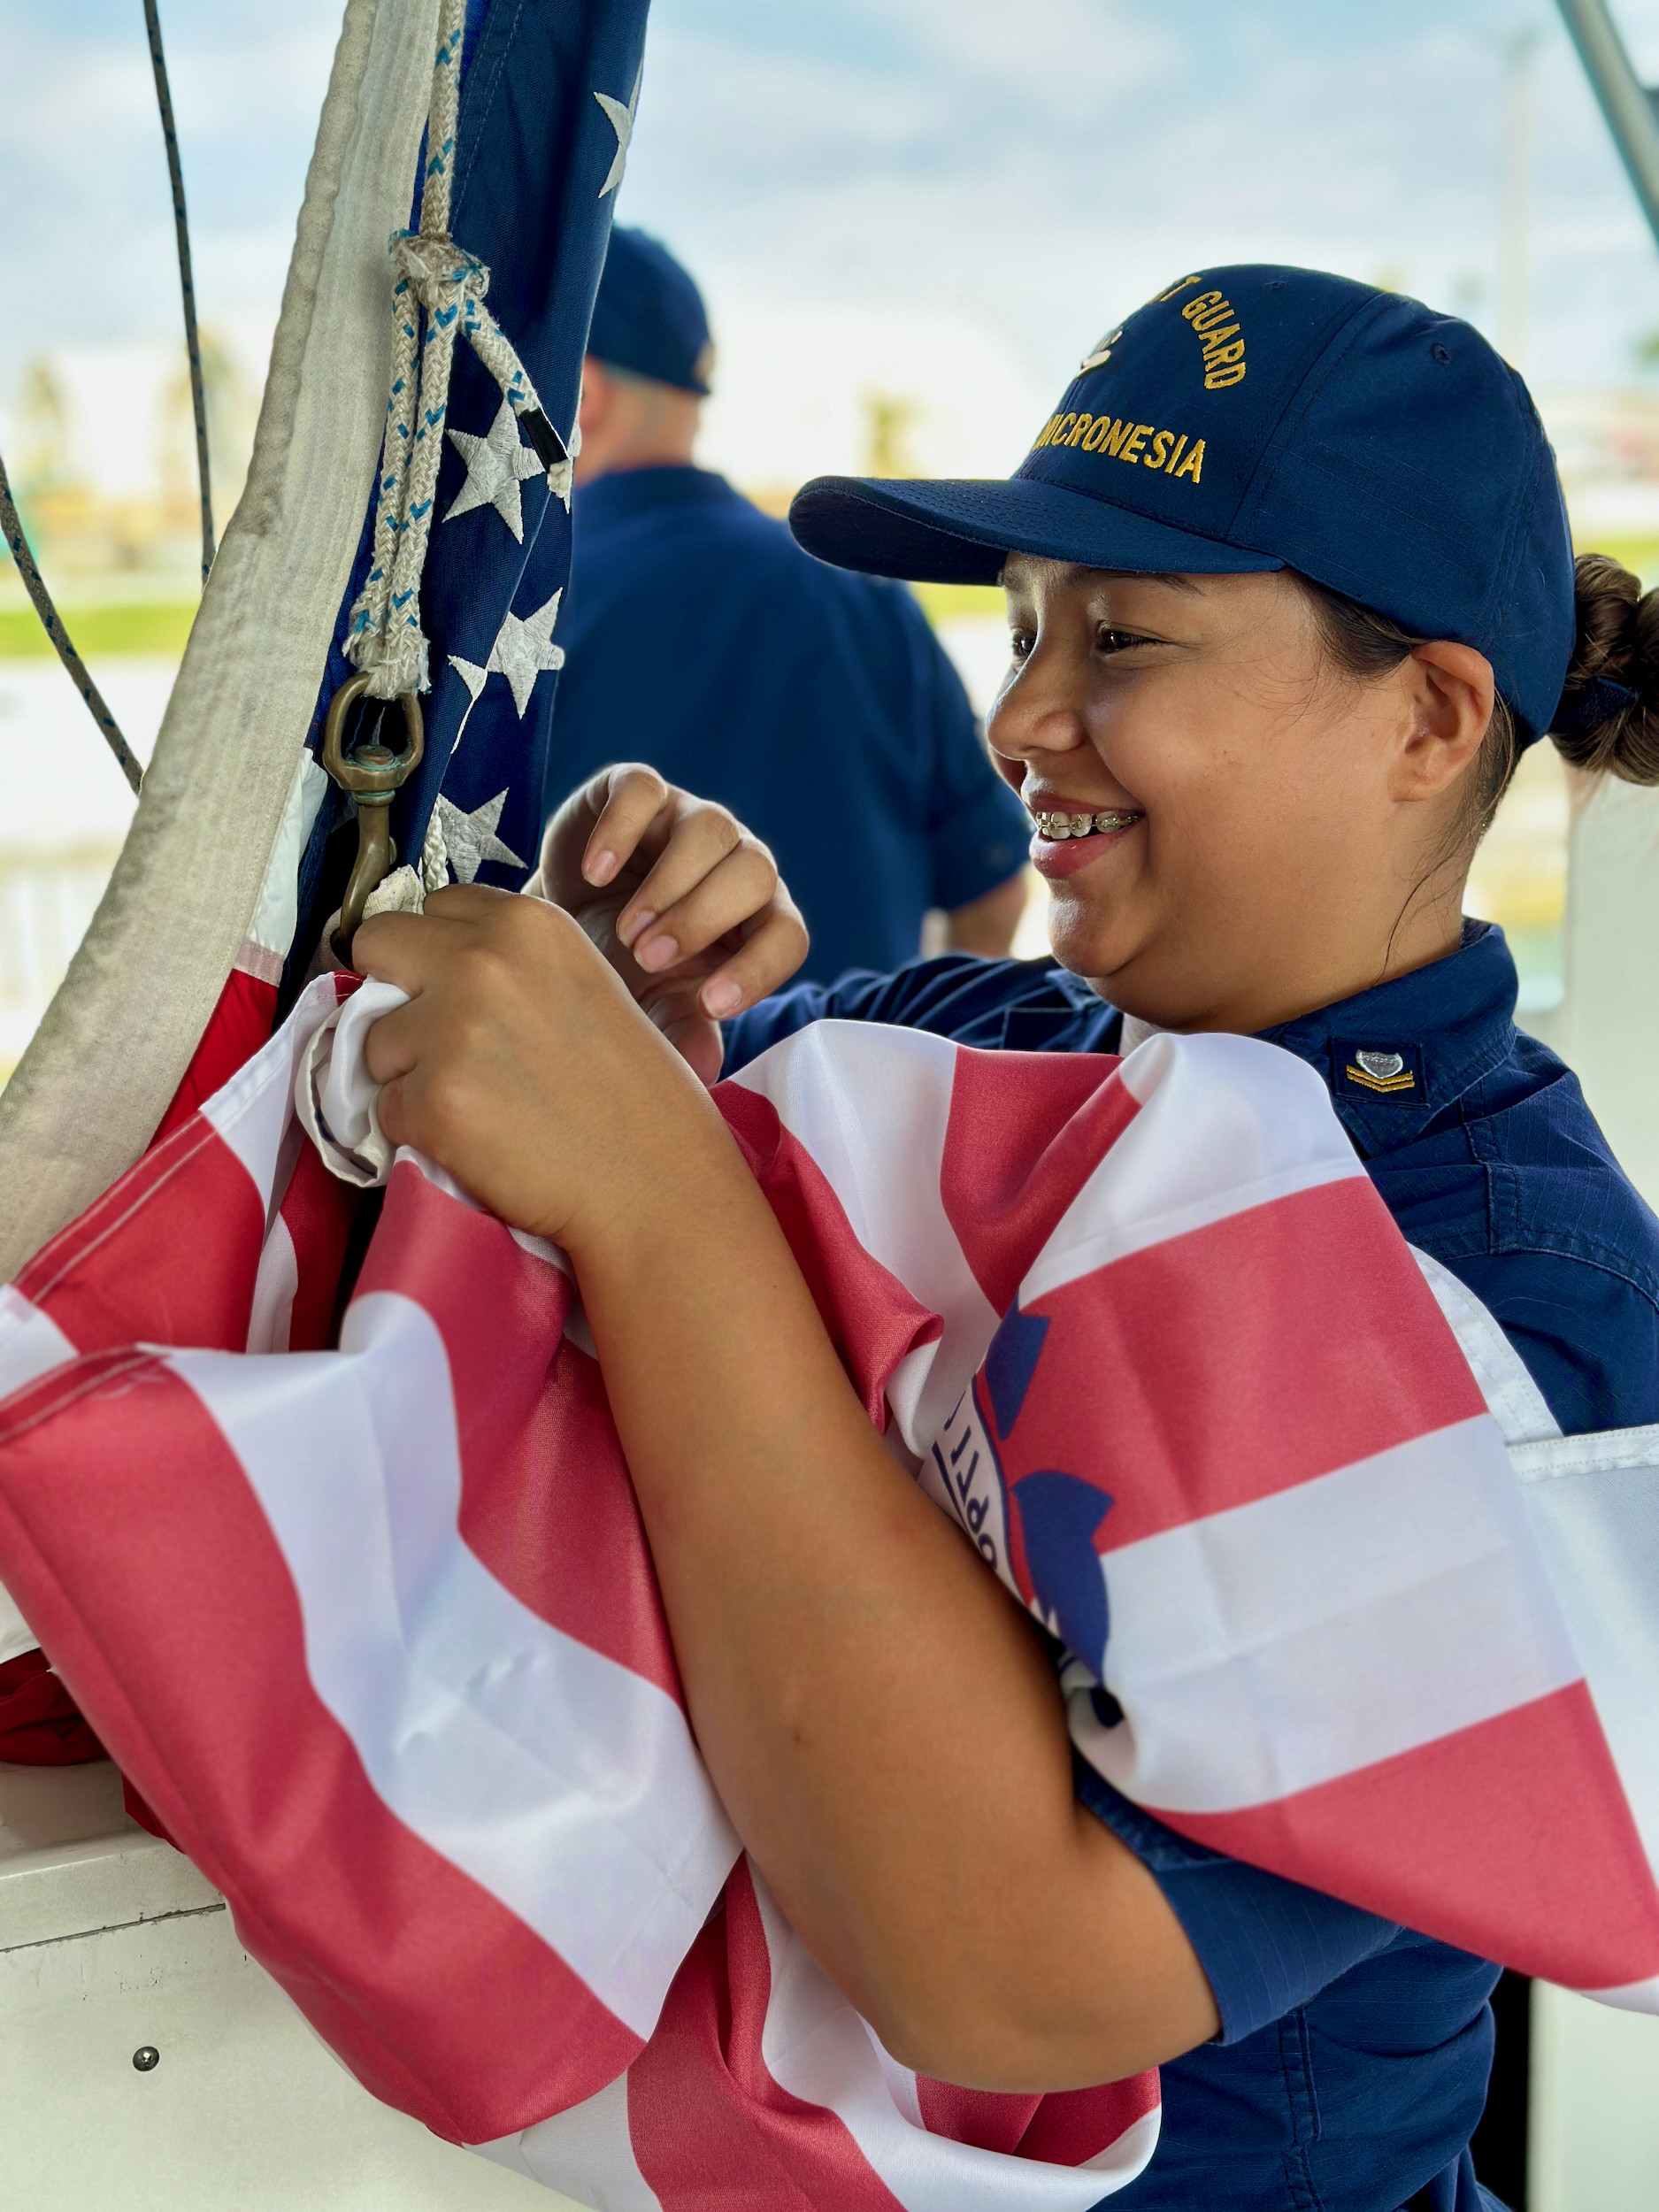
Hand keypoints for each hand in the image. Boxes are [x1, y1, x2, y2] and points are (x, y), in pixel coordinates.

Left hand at [353, 884, 737, 1249]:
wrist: (655, 1183)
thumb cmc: (633, 1095)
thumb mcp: (583, 985)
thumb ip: (510, 963)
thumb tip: (431, 974)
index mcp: (528, 923)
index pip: (432, 909)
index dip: (436, 955)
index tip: (454, 991)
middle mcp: (483, 960)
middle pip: (378, 943)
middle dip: (392, 987)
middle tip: (430, 1038)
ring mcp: (452, 1029)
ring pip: (373, 1038)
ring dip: (407, 1070)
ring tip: (476, 1102)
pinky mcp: (431, 1100)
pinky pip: (384, 1107)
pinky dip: (417, 1128)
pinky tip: (476, 1139)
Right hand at [524, 765, 808, 1084]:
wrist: (557, 923)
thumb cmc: (622, 969)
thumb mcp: (652, 1005)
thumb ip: (681, 1031)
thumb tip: (701, 1072)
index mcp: (754, 919)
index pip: (787, 934)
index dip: (759, 968)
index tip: (710, 1004)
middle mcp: (733, 863)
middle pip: (755, 873)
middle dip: (702, 920)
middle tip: (647, 958)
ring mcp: (687, 819)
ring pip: (710, 830)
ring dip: (669, 885)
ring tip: (626, 931)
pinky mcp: (637, 789)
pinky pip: (643, 789)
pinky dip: (620, 830)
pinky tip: (593, 874)